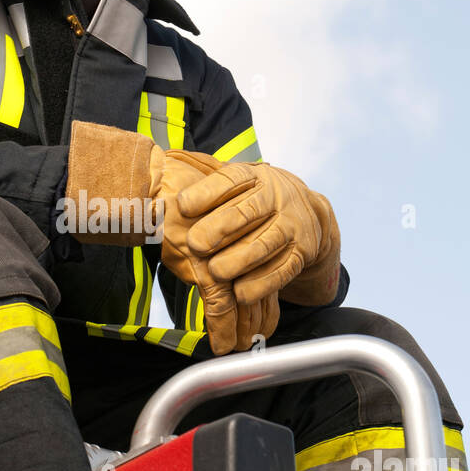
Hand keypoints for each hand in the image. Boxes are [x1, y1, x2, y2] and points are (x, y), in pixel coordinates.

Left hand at [177, 161, 339, 306]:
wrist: (305, 210)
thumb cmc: (253, 200)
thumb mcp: (235, 184)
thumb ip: (204, 186)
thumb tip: (164, 185)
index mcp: (254, 176)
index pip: (230, 180)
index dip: (206, 193)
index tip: (182, 205)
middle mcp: (276, 197)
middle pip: (247, 212)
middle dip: (220, 228)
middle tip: (195, 244)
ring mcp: (291, 225)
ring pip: (265, 243)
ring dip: (240, 259)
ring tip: (216, 272)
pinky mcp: (302, 252)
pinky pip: (283, 270)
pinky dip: (262, 283)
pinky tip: (241, 294)